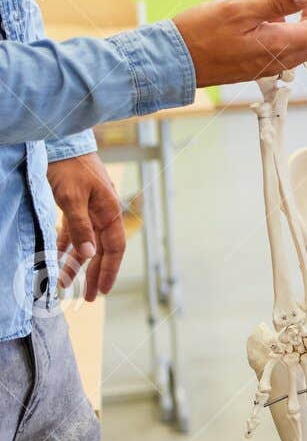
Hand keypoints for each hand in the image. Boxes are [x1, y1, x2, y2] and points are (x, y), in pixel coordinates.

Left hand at [46, 153, 124, 301]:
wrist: (61, 143)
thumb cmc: (70, 168)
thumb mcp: (73, 199)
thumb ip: (80, 227)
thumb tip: (88, 255)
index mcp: (109, 211)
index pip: (114, 248)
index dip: (109, 270)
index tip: (103, 290)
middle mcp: (102, 213)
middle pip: (101, 250)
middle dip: (94, 274)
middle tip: (90, 297)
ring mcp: (89, 210)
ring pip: (85, 244)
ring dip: (76, 264)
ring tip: (65, 284)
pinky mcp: (75, 207)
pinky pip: (72, 233)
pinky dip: (65, 248)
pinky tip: (57, 260)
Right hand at [172, 0, 306, 85]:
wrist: (172, 63)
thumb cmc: (199, 35)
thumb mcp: (239, 9)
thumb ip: (276, 1)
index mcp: (280, 46)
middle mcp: (281, 60)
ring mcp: (270, 65)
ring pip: (306, 45)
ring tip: (303, 1)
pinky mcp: (259, 65)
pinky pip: (291, 48)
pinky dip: (297, 31)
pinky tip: (285, 17)